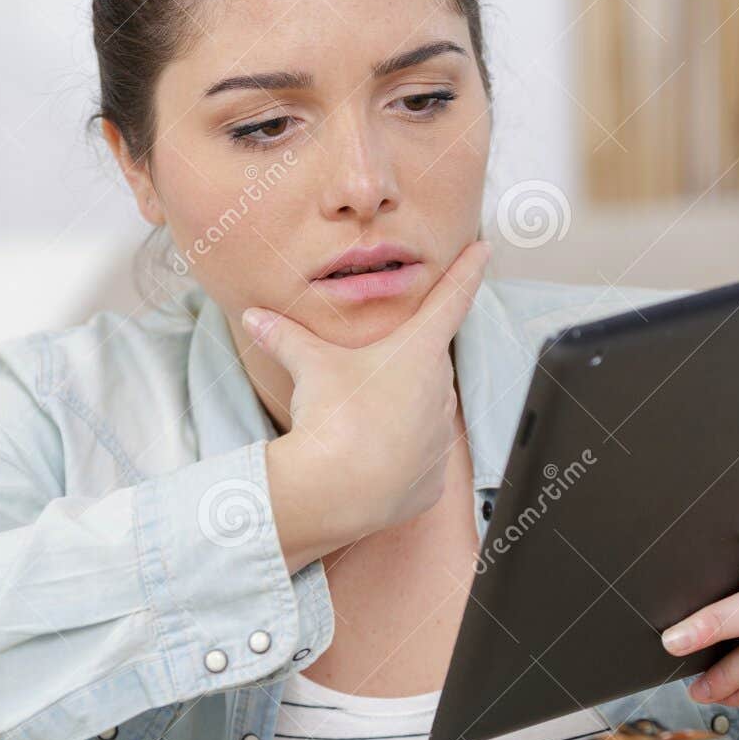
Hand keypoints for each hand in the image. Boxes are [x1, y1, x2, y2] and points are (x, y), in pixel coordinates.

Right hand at [248, 240, 490, 570]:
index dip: (468, 270)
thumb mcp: (309, 367)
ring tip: (361, 422)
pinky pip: (419, 459)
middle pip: (429, 363)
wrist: (337, 490)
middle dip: (404, 364)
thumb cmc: (333, 417)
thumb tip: (253, 316)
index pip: (452, 298)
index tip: (484, 248)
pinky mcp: (432, 479)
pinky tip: (370, 461)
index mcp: (420, 351)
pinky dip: (398, 456)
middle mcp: (441, 390)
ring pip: (426, 410)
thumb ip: (286, 337)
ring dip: (402, 409)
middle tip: (369, 375)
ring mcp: (440, 438)